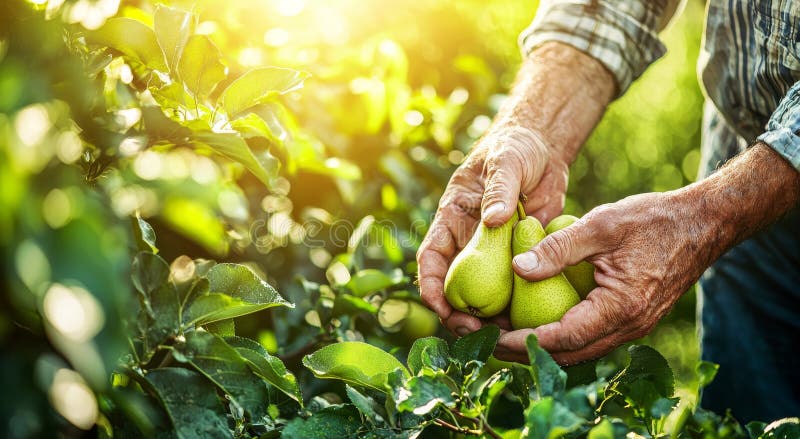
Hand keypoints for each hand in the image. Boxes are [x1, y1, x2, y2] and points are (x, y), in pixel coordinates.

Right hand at [416, 125, 569, 335]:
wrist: (545, 149)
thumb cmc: (515, 148)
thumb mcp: (507, 162)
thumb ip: (500, 189)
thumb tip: (493, 219)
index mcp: (453, 219)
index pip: (432, 257)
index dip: (430, 284)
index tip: (437, 306)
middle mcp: (469, 241)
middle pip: (454, 285)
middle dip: (457, 312)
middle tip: (473, 330)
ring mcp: (495, 252)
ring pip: (484, 293)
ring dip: (488, 316)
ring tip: (501, 336)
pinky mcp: (520, 256)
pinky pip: (516, 287)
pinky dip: (518, 306)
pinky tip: (529, 322)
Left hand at [494, 191, 713, 363]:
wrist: (702, 224)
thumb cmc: (653, 220)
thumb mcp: (601, 224)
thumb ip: (559, 248)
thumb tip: (517, 268)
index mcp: (621, 308)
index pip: (562, 337)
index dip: (524, 341)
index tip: (491, 338)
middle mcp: (629, 327)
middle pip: (568, 353)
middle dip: (526, 351)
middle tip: (487, 341)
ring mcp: (633, 327)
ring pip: (580, 350)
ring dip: (542, 346)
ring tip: (505, 335)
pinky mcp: (633, 319)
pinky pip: (591, 337)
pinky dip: (562, 336)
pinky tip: (538, 322)